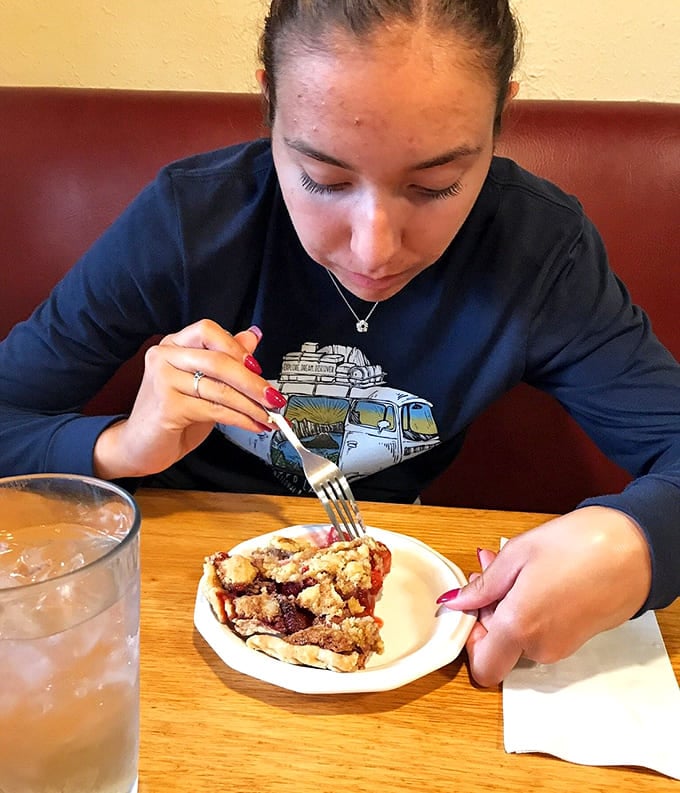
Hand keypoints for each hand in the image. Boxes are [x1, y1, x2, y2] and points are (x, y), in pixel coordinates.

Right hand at [93, 320, 284, 478]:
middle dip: (253, 383)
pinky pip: (215, 409)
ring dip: (252, 406)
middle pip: (219, 361)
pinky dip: (241, 419)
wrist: (140, 446)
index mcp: (174, 344)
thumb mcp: (204, 383)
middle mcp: (164, 357)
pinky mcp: (167, 406)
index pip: (209, 331)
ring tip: (269, 417)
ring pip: (220, 389)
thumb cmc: (171, 413)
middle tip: (274, 398)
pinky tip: (253, 425)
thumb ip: (226, 360)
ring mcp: (163, 380)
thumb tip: (252, 337)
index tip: (258, 368)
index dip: (237, 348)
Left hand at [438, 506, 651, 686]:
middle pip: (499, 647)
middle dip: (487, 609)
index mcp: (521, 627)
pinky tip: (532, 575)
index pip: (483, 668)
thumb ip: (483, 586)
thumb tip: (456, 602)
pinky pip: (541, 630)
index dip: (470, 639)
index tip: (470, 606)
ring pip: (519, 636)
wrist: (638, 549)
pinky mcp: (577, 638)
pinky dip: (529, 608)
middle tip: (486, 568)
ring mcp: (563, 646)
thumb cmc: (580, 545)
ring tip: (509, 563)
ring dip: (506, 604)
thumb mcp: (518, 555)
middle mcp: (542, 646)